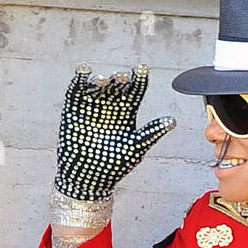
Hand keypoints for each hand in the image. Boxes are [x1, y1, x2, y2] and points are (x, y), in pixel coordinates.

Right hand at [54, 63, 176, 201]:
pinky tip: (83, 70)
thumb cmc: (115, 165)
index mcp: (127, 112)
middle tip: (124, 76)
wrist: (88, 178)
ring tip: (105, 80)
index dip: (138, 79)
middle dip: (120, 80)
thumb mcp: (135, 147)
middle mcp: (111, 105)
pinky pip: (76, 90)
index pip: (135, 91)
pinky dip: (79, 80)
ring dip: (101, 81)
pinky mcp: (74, 108)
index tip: (142, 69)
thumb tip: (173, 121)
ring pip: (98, 87)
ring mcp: (92, 106)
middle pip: (117, 87)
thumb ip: (151, 132)